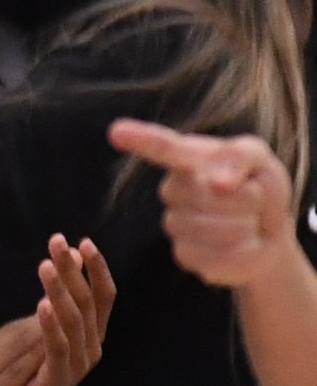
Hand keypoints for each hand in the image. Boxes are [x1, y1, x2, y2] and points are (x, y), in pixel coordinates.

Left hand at [0, 237, 112, 385]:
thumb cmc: (22, 371)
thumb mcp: (38, 332)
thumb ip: (53, 304)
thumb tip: (61, 263)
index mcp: (88, 333)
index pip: (100, 294)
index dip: (94, 267)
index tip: (80, 240)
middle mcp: (91, 346)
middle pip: (89, 300)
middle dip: (74, 269)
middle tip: (58, 242)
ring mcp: (78, 364)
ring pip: (75, 320)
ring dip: (60, 290)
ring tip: (45, 266)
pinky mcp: (59, 379)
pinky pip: (58, 347)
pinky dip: (51, 324)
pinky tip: (40, 303)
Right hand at [111, 119, 302, 287]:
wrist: (268, 233)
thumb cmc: (260, 188)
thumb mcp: (259, 160)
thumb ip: (239, 158)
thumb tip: (217, 183)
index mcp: (188, 159)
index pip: (164, 148)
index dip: (141, 139)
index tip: (117, 131)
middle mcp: (173, 190)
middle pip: (210, 194)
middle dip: (245, 199)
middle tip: (254, 198)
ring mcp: (175, 224)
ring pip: (215, 227)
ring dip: (246, 225)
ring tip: (247, 221)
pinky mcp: (184, 254)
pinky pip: (218, 253)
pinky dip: (244, 249)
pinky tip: (241, 243)